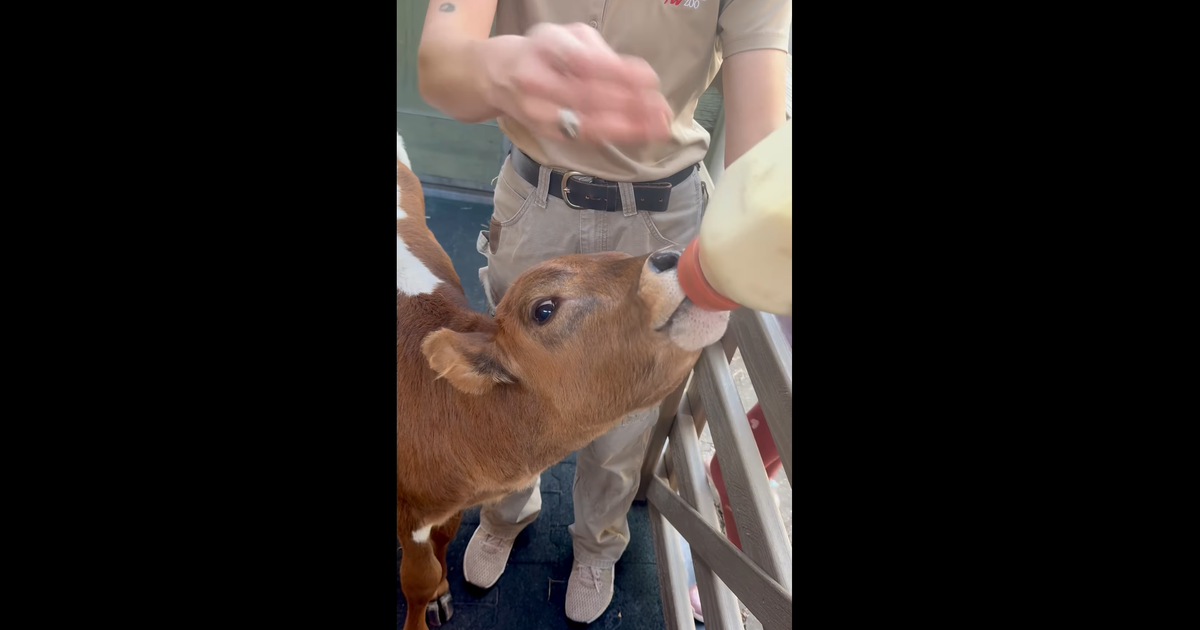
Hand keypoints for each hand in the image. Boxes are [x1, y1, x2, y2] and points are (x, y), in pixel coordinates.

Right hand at [482, 23, 672, 143]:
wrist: (495, 75)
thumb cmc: (541, 52)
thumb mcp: (567, 36)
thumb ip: (600, 52)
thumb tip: (639, 75)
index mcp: (545, 47)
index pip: (586, 64)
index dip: (619, 74)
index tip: (650, 81)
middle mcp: (537, 80)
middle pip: (589, 96)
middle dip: (630, 104)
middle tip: (663, 109)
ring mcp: (538, 110)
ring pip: (586, 121)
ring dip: (627, 127)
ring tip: (658, 128)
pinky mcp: (544, 131)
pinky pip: (582, 136)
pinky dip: (613, 135)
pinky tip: (638, 134)